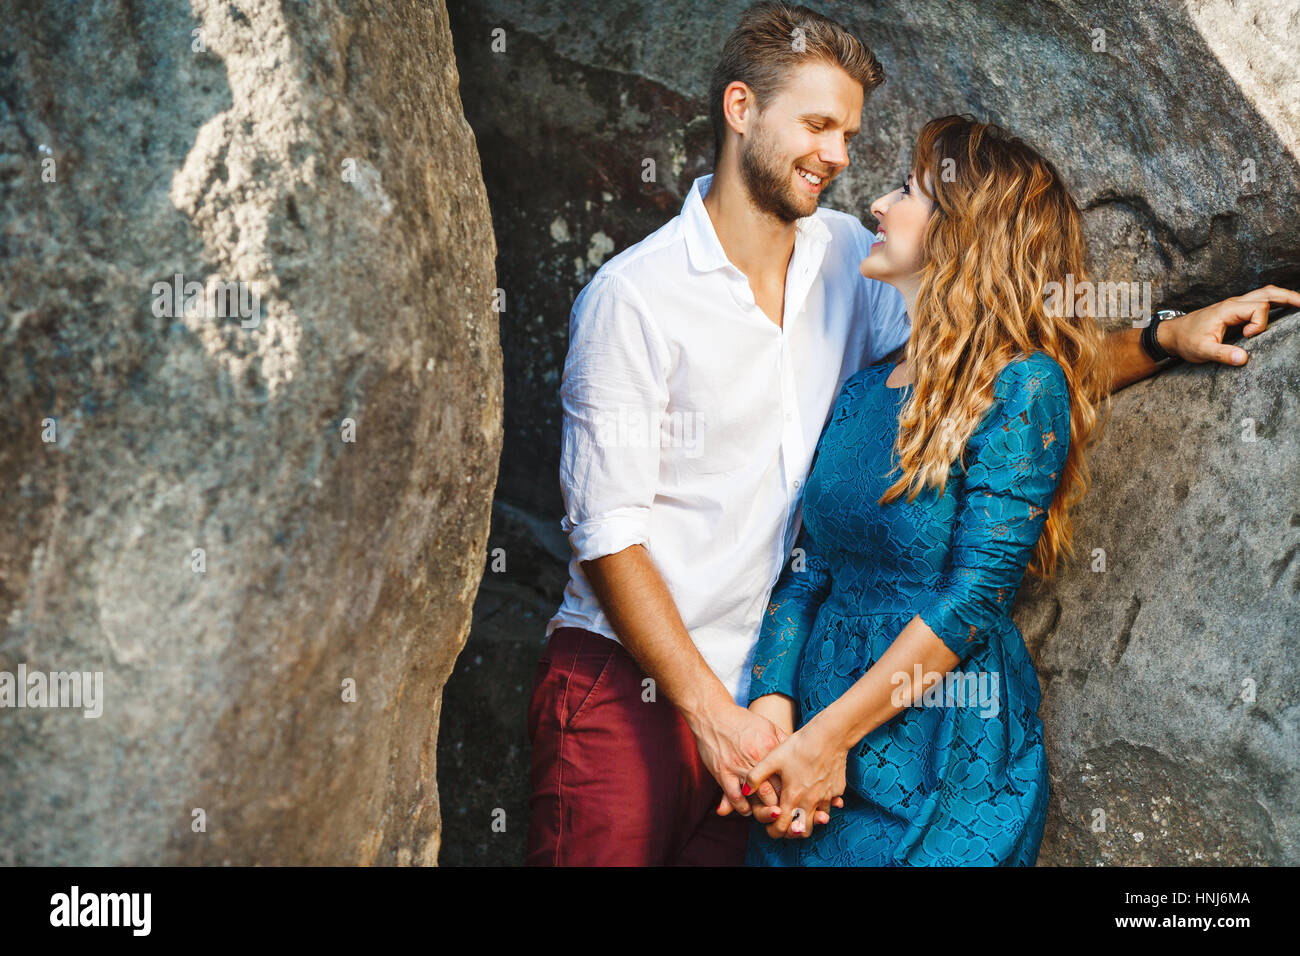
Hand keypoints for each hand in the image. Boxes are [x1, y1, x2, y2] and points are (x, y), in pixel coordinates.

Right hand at [689, 702, 787, 816]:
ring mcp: (738, 767)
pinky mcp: (722, 772)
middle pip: (775, 790)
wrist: (713, 715)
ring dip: (764, 810)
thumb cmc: (742, 722)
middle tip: (787, 814)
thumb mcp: (767, 727)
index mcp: (770, 747)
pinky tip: (748, 809)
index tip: (798, 799)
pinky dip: (742, 807)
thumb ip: (783, 741)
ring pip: (756, 797)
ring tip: (771, 814)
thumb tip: (798, 753)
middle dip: (783, 806)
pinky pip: (734, 796)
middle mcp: (756, 758)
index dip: (794, 791)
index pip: (787, 775)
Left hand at [747, 716, 847, 839]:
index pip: (782, 828)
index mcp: (792, 796)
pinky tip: (815, 794)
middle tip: (785, 821)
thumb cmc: (799, 746)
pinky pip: (829, 805)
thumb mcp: (773, 758)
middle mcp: (811, 802)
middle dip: (791, 831)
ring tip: (800, 810)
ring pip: (818, 821)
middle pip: (802, 831)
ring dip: (808, 820)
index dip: (774, 830)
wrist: (830, 735)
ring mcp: (826, 797)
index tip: (770, 825)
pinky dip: (822, 806)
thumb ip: (756, 777)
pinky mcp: (837, 790)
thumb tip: (745, 791)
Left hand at [1163, 286, 1299, 364]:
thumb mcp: (1201, 351)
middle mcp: (1234, 303)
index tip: (1249, 337)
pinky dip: (1275, 302)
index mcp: (1228, 309)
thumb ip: (1222, 354)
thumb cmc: (1186, 341)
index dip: (1260, 323)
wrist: (1172, 334)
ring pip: (1265, 294)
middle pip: (1268, 292)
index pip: (1258, 307)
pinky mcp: (1235, 311)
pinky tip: (1286, 308)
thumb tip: (1243, 359)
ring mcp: (1235, 305)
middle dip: (1289, 297)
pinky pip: (1259, 301)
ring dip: (1285, 297)